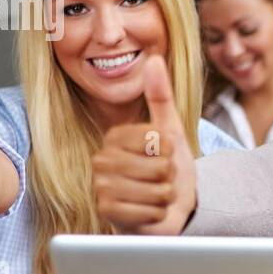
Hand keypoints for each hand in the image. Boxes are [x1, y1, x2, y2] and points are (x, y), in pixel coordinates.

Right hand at [92, 55, 194, 234]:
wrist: (171, 208)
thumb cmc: (170, 169)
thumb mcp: (171, 130)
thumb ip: (161, 95)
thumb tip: (154, 59)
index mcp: (116, 137)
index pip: (158, 139)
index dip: (171, 150)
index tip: (162, 156)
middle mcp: (102, 159)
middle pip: (159, 166)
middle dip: (169, 176)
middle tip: (160, 179)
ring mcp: (101, 186)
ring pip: (157, 189)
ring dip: (165, 196)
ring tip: (156, 194)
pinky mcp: (107, 212)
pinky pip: (150, 211)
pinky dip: (157, 214)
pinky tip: (149, 212)